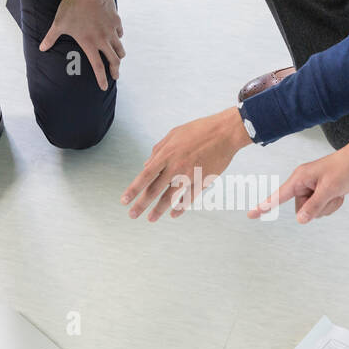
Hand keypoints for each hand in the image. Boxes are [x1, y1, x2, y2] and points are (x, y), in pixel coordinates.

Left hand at [41, 0, 122, 90]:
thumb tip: (41, 48)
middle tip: (115, 76)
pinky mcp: (116, 21)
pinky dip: (118, 37)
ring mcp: (111, 30)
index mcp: (90, 44)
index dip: (101, 79)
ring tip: (118, 58)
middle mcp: (103, 40)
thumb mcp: (58, 23)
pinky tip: (116, 36)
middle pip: (114, 60)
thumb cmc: (72, 7)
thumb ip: (51, 37)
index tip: (104, 87)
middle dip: (115, 70)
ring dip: (119, 55)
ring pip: (120, 48)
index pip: (98, 67)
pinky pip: (120, 32)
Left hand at [122, 108, 251, 221]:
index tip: (124, 200)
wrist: (225, 132)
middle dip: (141, 205)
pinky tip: (173, 214)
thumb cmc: (199, 130)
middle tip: (132, 215)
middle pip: (154, 190)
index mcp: (166, 154)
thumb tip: (146, 165)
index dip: (133, 189)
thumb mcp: (174, 134)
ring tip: (151, 219)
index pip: (145, 175)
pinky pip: (189, 199)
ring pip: (170, 198)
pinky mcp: (203, 181)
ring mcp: (189, 175)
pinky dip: (180, 208)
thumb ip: (158, 150)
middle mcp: (176, 166)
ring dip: (159, 210)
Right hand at [248, 135, 348, 223]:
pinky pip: (322, 209)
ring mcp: (313, 189)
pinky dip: (332, 205)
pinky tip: (339, 194)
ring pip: (313, 211)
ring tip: (336, 192)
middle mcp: (303, 184)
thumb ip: (314, 206)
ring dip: (327, 206)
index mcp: (300, 178)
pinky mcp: (322, 193)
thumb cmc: (344, 168)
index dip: (265, 206)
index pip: (278, 195)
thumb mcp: (329, 188)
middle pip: (301, 209)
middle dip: (317, 207)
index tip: (251, 215)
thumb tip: (301, 220)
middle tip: (330, 193)